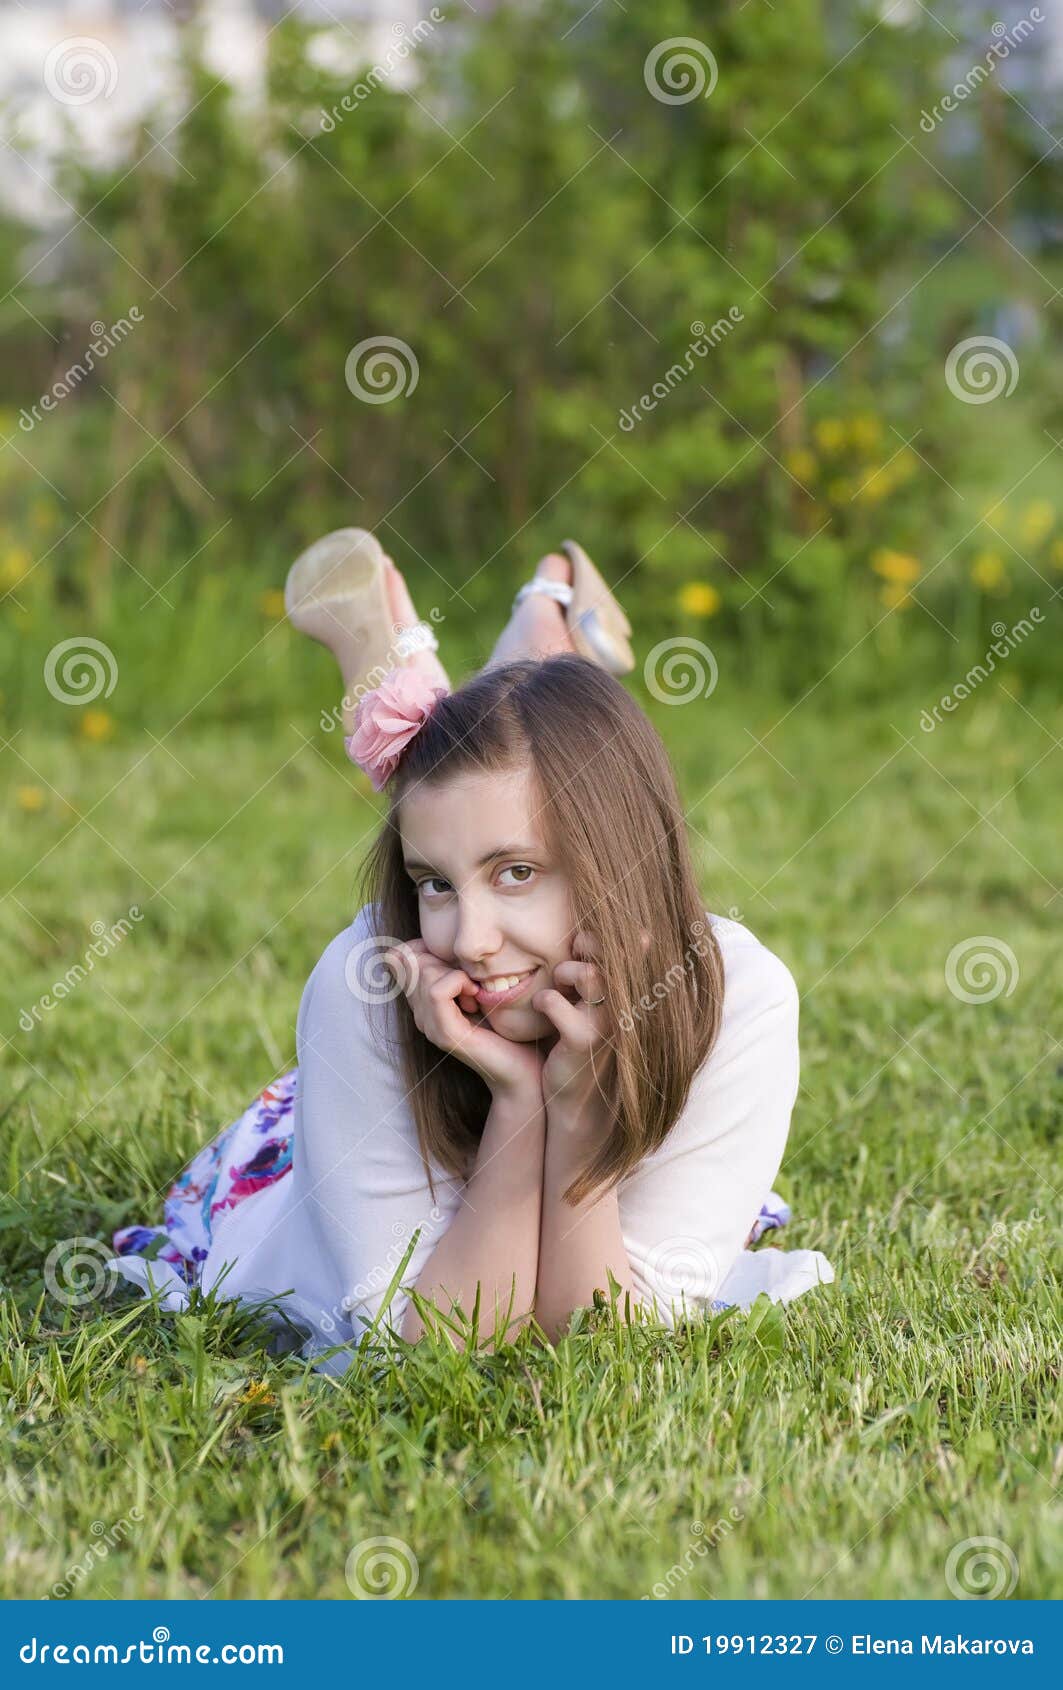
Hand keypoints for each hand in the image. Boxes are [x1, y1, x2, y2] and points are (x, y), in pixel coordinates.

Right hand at [382, 938, 543, 1099]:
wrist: (523, 1070)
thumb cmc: (507, 1028)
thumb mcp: (479, 988)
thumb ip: (459, 968)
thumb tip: (440, 941)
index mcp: (425, 1003)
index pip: (398, 958)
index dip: (421, 947)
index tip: (453, 961)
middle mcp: (421, 1015)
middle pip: (412, 961)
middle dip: (443, 959)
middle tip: (470, 983)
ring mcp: (430, 1026)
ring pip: (424, 973)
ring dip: (454, 972)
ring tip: (474, 992)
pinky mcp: (445, 1033)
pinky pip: (437, 991)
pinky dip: (459, 982)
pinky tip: (474, 995)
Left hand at [532, 931, 613, 1126]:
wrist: (576, 1093)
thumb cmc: (579, 1034)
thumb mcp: (592, 1000)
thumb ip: (595, 968)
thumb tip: (585, 934)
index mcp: (631, 990)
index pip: (634, 944)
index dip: (603, 936)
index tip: (582, 945)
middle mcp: (626, 1005)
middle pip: (615, 952)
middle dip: (586, 945)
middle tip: (571, 958)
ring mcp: (607, 1024)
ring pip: (590, 974)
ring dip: (565, 971)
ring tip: (558, 984)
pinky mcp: (582, 1040)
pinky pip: (555, 1003)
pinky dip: (543, 1000)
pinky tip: (542, 1008)